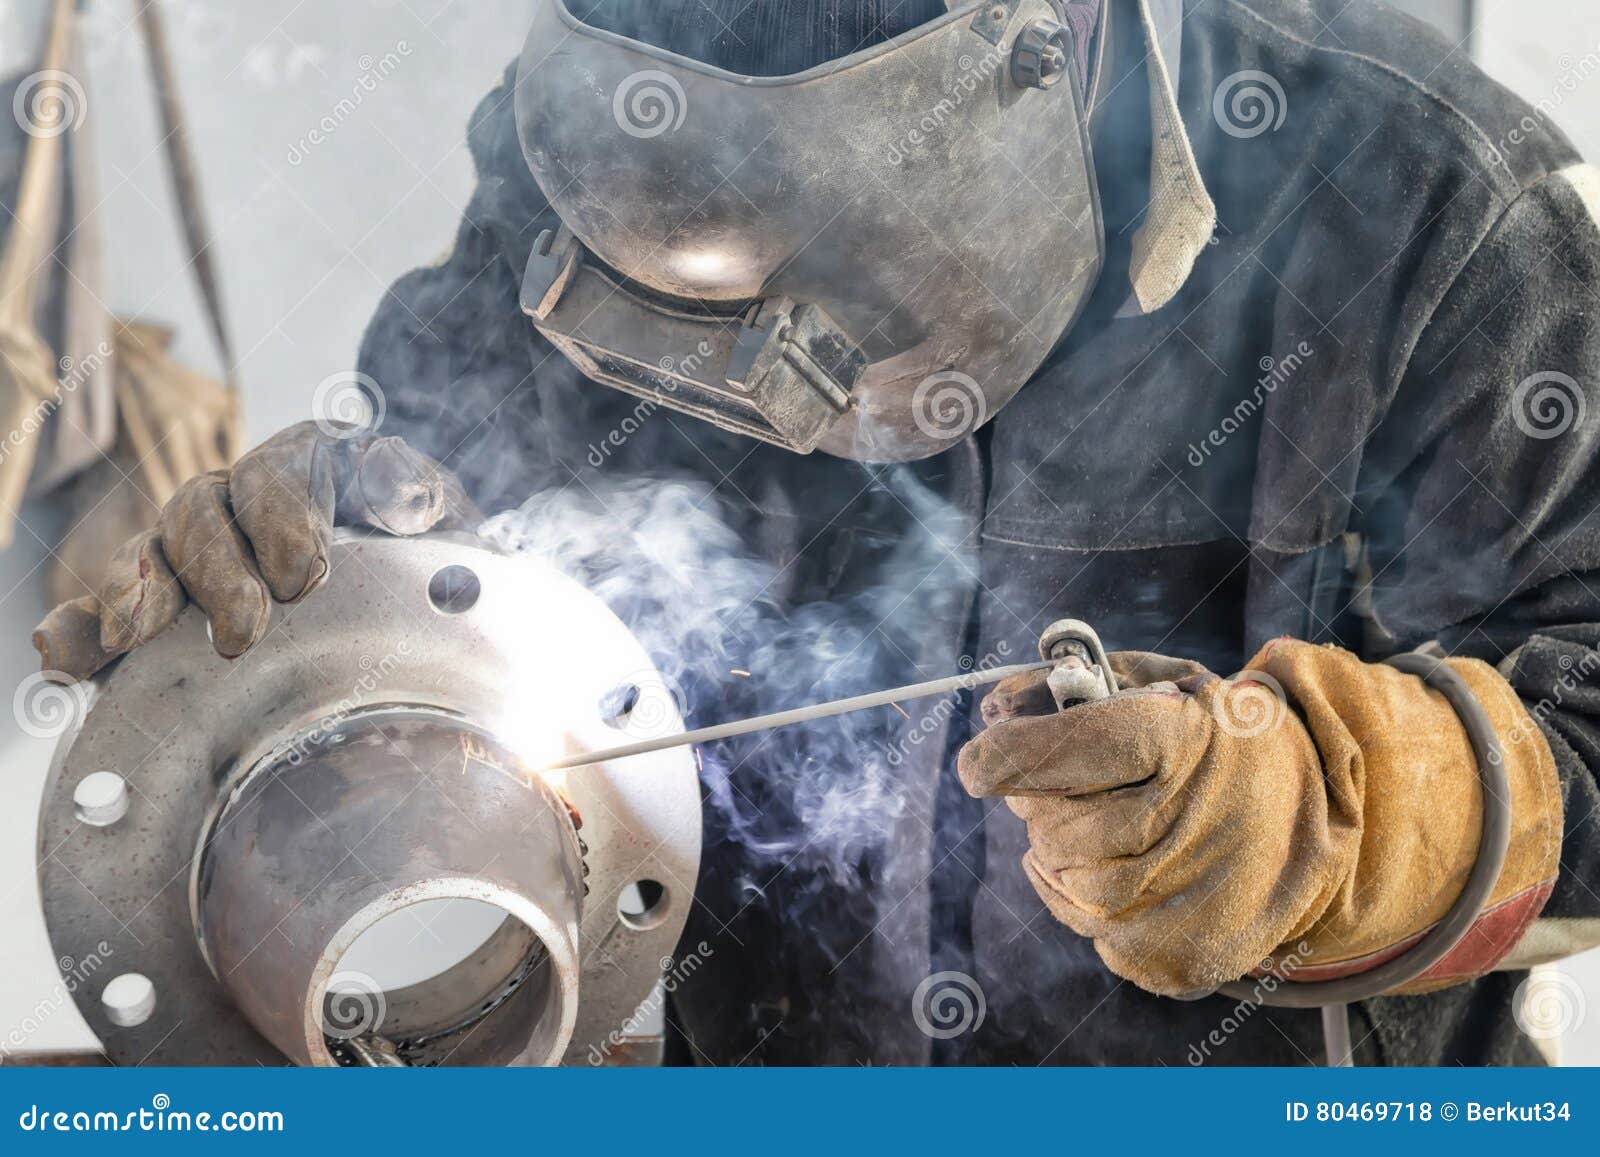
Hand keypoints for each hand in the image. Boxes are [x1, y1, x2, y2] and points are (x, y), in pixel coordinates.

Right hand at [33, 421, 478, 679]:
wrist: (413, 584)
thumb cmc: (423, 543)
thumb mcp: (436, 510)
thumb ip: (417, 490)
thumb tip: (406, 491)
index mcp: (295, 465)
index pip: (272, 478)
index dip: (280, 522)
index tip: (307, 579)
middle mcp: (229, 503)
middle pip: (198, 520)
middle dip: (216, 575)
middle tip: (244, 634)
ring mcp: (187, 555)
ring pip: (147, 563)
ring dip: (135, 600)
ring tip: (132, 640)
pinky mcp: (163, 612)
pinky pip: (110, 615)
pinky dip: (83, 635)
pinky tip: (66, 664)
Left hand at [959, 642, 1560, 997]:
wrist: (1324, 823)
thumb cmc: (1223, 740)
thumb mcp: (1165, 685)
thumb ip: (1074, 685)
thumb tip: (994, 710)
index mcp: (1186, 743)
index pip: (1070, 749)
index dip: (1010, 755)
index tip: (978, 762)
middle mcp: (1187, 829)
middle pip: (1053, 822)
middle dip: (1041, 800)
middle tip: (1074, 783)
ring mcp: (1184, 905)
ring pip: (1060, 877)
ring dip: (1057, 847)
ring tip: (1107, 821)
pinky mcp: (1176, 960)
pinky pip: (1083, 926)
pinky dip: (1079, 895)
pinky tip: (1125, 865)